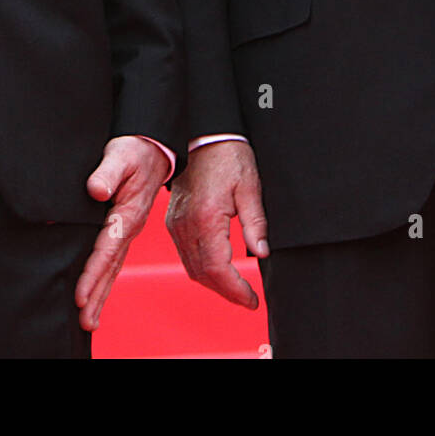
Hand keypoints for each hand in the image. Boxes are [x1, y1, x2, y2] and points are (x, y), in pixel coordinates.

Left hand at [74, 135, 169, 331]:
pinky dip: (105, 278)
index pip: (106, 250)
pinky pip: (114, 258)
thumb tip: (95, 191)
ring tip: (90, 320)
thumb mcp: (121, 154)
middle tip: (85, 322)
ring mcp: (129, 229)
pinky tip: (98, 291)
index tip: (80, 296)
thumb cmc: (136, 149)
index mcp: (128, 213)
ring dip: (101, 293)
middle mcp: (130, 227)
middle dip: (97, 296)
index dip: (92, 274)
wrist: (155, 146)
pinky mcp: (125, 226)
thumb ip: (107, 172)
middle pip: (111, 267)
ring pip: (113, 267)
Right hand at [166, 139, 267, 308]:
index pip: (218, 270)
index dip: (236, 291)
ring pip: (192, 268)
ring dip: (214, 283)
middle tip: (248, 299)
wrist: (203, 135)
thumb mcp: (250, 187)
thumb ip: (256, 223)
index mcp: (207, 217)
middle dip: (226, 292)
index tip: (252, 300)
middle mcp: (187, 224)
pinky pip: (185, 254)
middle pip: (203, 274)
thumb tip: (261, 252)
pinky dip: (201, 268)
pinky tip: (218, 269)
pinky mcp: (173, 220)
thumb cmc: (228, 156)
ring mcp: (176, 223)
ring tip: (236, 288)